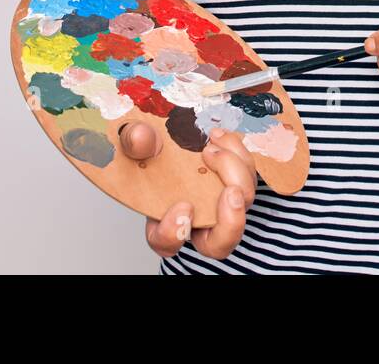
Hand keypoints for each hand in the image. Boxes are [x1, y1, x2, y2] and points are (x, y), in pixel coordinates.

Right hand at [118, 121, 257, 259]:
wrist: (167, 140)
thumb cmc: (148, 150)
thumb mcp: (132, 144)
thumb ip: (133, 142)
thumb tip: (142, 137)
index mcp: (164, 224)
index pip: (169, 243)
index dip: (175, 233)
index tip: (183, 208)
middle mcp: (196, 222)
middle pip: (220, 240)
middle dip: (231, 219)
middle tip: (229, 191)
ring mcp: (218, 203)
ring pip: (242, 203)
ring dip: (236, 174)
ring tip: (213, 146)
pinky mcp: (234, 181)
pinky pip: (246, 173)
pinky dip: (237, 153)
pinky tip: (218, 136)